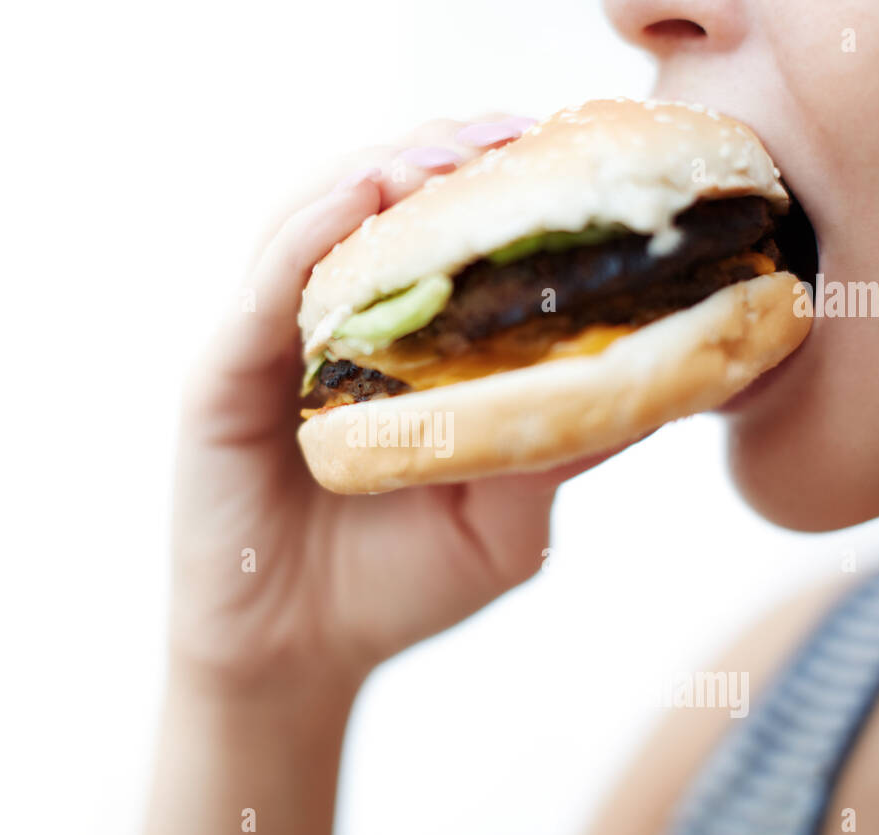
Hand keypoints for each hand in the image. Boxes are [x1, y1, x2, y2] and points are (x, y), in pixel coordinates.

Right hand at [171, 116, 631, 691]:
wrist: (299, 657)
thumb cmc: (399, 586)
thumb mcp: (503, 518)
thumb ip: (556, 448)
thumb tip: (658, 382)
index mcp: (398, 350)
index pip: (441, 240)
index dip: (496, 189)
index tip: (566, 153)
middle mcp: (332, 328)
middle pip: (376, 206)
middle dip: (445, 158)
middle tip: (516, 133)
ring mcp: (271, 345)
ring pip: (314, 222)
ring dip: (379, 172)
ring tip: (448, 151)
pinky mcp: (219, 378)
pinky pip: (262, 290)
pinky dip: (307, 235)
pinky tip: (360, 198)